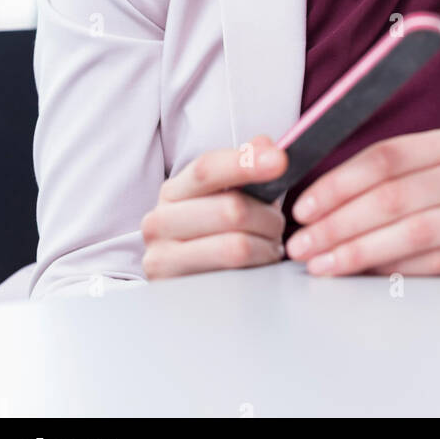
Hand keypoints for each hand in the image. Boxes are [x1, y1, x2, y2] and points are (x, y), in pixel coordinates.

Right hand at [140, 135, 288, 278]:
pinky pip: (234, 278)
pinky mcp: (177, 292)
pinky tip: (258, 265)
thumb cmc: (213, 233)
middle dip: (268, 217)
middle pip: (231, 210)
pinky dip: (258, 269)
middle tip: (278, 224)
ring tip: (269, 245)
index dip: (245, 162)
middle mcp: (159, 222)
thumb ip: (246, 165)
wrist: (188, 286)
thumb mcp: (226, 195)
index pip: (207, 168)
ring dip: (267, 245)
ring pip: (237, 246)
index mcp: (173, 191)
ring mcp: (162, 260)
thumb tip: (267, 146)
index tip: (280, 161)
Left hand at [282, 127, 439, 275]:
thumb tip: (342, 190)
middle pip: (393, 197)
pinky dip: (403, 271)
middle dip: (337, 223)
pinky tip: (373, 276)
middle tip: (301, 244)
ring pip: (414, 232)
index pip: (387, 158)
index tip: (305, 204)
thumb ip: (413, 164)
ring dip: (361, 252)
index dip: (340, 182)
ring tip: (324, 265)